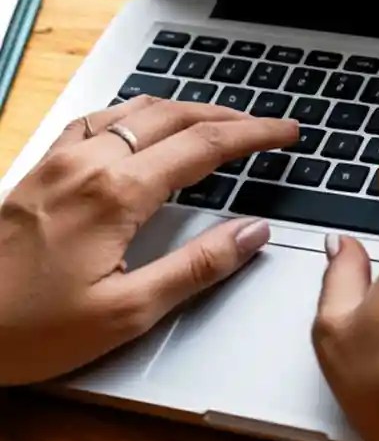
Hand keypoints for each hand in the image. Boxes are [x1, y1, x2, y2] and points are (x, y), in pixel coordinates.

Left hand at [0, 96, 298, 384]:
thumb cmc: (30, 330)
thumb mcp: (128, 312)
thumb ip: (198, 266)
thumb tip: (253, 232)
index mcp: (116, 193)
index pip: (205, 146)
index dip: (255, 134)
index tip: (287, 131)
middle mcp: (87, 164)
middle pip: (174, 117)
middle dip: (229, 116)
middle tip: (266, 125)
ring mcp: (57, 163)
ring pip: (134, 111)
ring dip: (185, 110)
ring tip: (217, 123)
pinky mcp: (37, 172)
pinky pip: (96, 121)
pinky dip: (136, 114)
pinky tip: (142, 127)